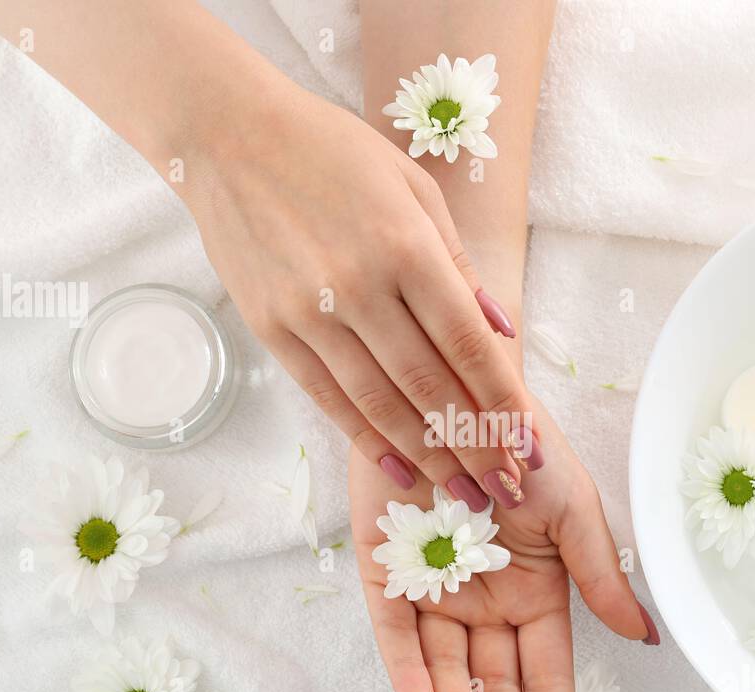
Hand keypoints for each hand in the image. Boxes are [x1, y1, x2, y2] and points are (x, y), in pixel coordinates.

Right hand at [180, 76, 533, 511]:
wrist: (226, 136)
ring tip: (462, 492)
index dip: (501, 400)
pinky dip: (368, 439)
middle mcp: (359, 286)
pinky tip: (401, 469)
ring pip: (380, 403)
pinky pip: (329, 398)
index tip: (527, 443)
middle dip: (474, 445)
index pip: (466, 342)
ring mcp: (310, 313)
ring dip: (428, 456)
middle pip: (429, 385)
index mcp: (405, 245)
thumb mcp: (414, 188)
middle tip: (505, 488)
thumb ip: (460, 264)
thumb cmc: (332, 153)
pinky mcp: (272, 330)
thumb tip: (502, 330)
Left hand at [350, 398, 658, 691]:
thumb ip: (601, 575)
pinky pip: (395, 635)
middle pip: (493, 689)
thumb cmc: (523, 445)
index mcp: (535, 596)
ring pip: (445, 672)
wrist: (457, 391)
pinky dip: (408, 672)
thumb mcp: (575, 510)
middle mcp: (485, 605)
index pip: (546, 680)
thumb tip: (641, 637)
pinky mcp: (387, 574)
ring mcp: (435, 592)